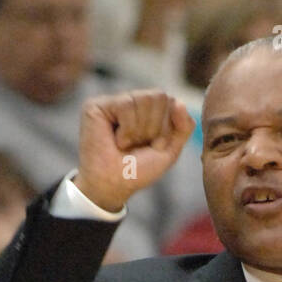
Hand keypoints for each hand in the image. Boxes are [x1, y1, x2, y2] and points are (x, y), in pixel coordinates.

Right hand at [74, 91, 194, 212]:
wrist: (113, 185)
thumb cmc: (139, 170)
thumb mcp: (169, 151)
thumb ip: (183, 128)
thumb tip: (179, 101)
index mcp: (149, 110)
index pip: (170, 101)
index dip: (166, 128)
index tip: (153, 146)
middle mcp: (133, 101)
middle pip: (159, 96)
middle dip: (155, 128)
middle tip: (138, 145)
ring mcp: (115, 101)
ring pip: (144, 99)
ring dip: (140, 131)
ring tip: (126, 144)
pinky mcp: (98, 104)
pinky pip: (127, 105)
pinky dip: (127, 130)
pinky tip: (117, 140)